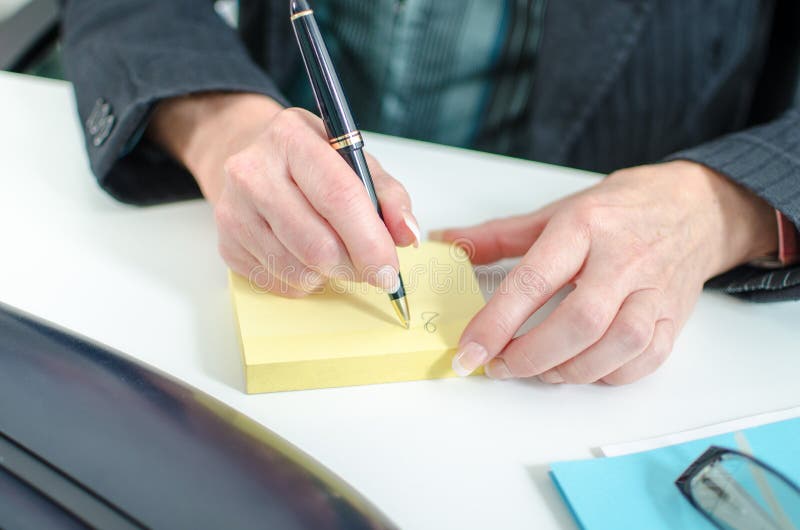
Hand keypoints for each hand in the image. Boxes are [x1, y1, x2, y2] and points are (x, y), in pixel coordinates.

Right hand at [149, 93, 419, 295]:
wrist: (249, 160)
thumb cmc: (310, 164)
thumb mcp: (355, 163)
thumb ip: (389, 196)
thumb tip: (407, 234)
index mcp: (291, 138)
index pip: (338, 197)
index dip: (370, 241)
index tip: (390, 269)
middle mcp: (253, 171)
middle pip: (317, 243)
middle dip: (354, 266)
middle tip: (370, 268)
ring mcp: (233, 210)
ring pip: (298, 269)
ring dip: (331, 275)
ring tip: (337, 255)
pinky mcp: (226, 244)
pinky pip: (279, 282)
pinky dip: (305, 280)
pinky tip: (306, 257)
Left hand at [433, 160, 777, 384]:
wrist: (696, 206)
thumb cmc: (620, 209)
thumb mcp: (556, 211)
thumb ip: (499, 234)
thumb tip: (447, 241)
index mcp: (584, 227)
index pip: (534, 280)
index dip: (496, 322)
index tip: (469, 349)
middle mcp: (622, 259)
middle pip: (579, 321)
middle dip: (531, 355)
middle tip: (499, 366)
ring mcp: (653, 290)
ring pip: (618, 345)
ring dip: (569, 370)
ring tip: (537, 370)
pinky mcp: (675, 316)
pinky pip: (646, 359)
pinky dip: (609, 375)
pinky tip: (582, 369)